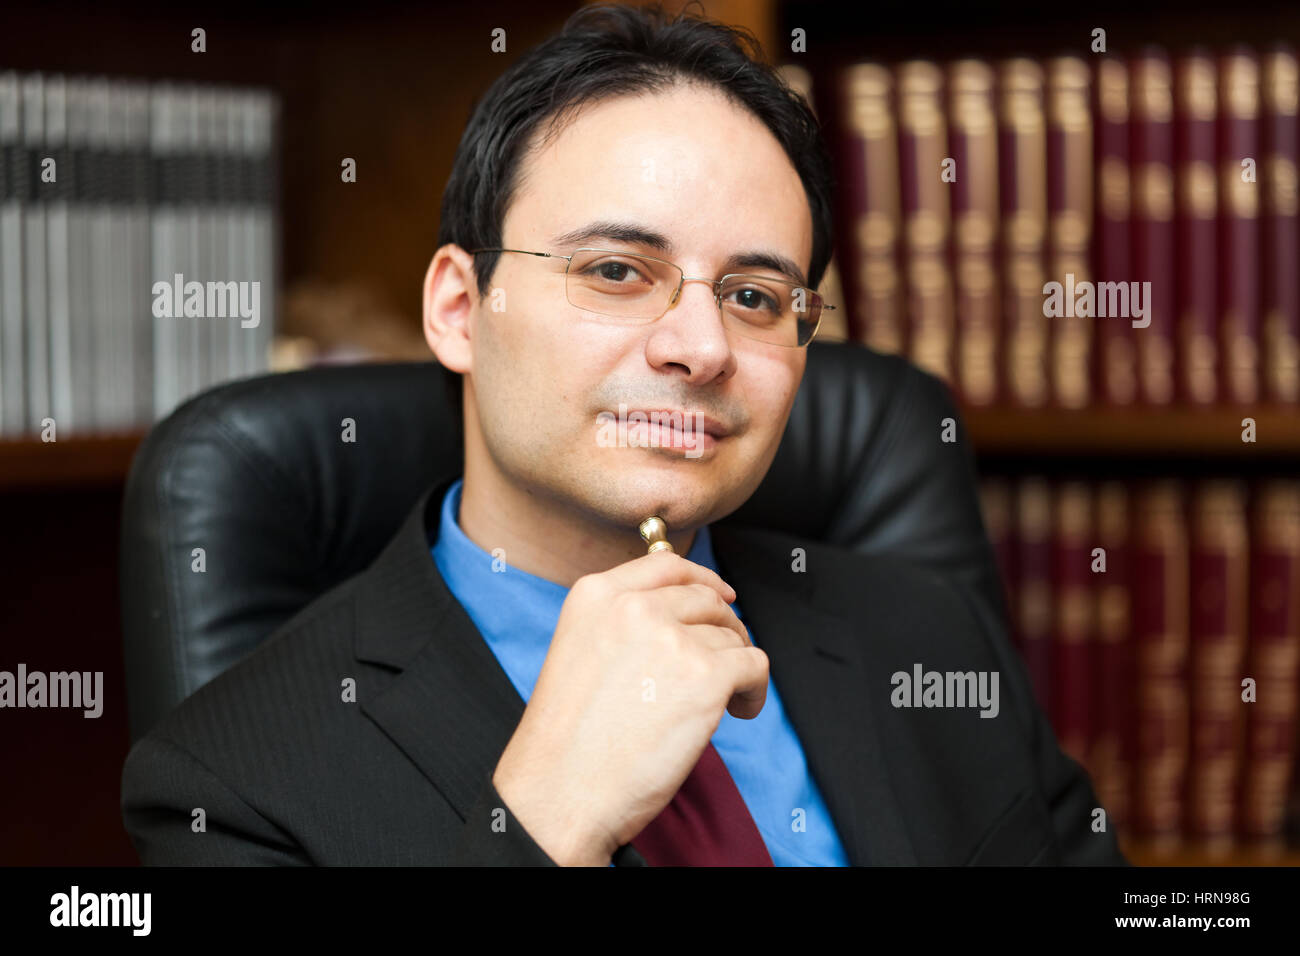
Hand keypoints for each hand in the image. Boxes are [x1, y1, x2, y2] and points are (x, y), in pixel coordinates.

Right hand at [491, 550, 768, 865]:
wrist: (559, 793)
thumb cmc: (565, 742)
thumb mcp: (578, 652)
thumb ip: (621, 625)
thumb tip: (683, 618)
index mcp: (596, 596)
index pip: (666, 565)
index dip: (702, 579)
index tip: (722, 596)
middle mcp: (634, 606)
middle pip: (706, 600)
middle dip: (724, 630)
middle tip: (724, 665)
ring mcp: (672, 639)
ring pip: (732, 637)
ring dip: (736, 668)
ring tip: (725, 702)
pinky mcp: (706, 677)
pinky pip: (754, 665)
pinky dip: (755, 690)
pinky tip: (740, 712)